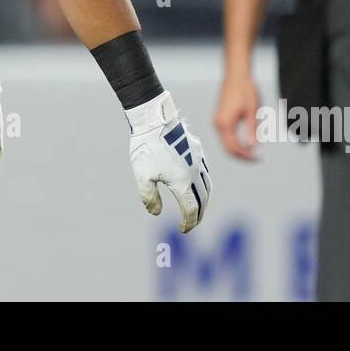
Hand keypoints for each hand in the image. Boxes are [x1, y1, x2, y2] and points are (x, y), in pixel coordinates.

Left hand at [126, 91, 211, 232]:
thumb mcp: (142, 176)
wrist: (154, 120)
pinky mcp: (198, 150)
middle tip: (193, 223)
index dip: (188, 222)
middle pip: (203, 200)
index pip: (191, 209)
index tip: (183, 229)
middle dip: (199, 214)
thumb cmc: (146, 148)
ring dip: (204, 200)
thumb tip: (156, 212)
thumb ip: (149, 197)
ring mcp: (198, 161)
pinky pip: (205, 171)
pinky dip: (204, 183)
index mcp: (182, 182)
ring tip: (199, 207)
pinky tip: (198, 184)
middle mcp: (194, 173)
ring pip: (207, 185)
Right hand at [214, 72, 260, 160]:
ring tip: (253, 151)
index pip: (233, 148)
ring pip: (226, 142)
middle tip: (256, 158)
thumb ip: (252, 130)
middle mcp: (218, 123)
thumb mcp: (252, 111)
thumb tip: (253, 146)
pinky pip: (225, 135)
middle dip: (242, 155)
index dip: (245, 156)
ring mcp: (217, 120)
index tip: (258, 158)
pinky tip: (247, 142)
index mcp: (225, 123)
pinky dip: (235, 142)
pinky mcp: (220, 117)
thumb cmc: (245, 90)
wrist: (236, 74)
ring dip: (238, 149)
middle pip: (227, 148)